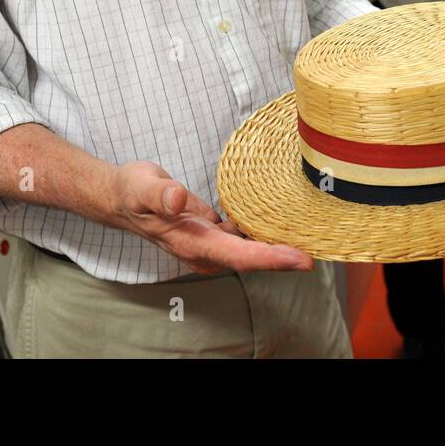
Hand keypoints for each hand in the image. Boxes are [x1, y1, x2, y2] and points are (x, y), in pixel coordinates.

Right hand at [106, 161, 313, 274]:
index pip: (238, 255)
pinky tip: (285, 224)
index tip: (301, 260)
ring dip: (280, 248)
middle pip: (252, 259)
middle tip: (323, 250)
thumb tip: (178, 199)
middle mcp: (205, 250)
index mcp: (192, 242)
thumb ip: (160, 194)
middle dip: (286, 258)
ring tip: (315, 237)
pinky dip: (266, 236)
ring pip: (252, 251)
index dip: (271, 259)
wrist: (121, 198)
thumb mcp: (142, 185)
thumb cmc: (133, 191)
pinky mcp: (215, 235)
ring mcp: (211, 245)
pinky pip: (246, 240)